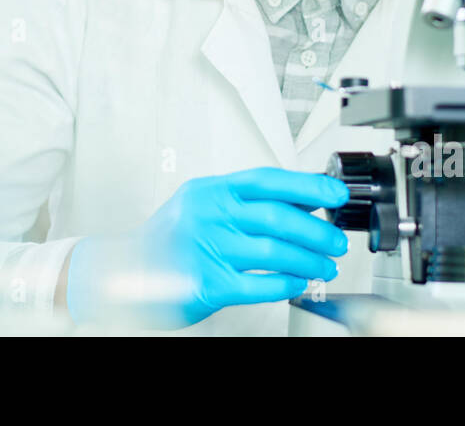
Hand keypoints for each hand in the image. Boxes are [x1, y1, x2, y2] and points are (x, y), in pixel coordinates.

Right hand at [65, 167, 348, 328]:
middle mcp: (209, 215)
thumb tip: (302, 198)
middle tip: (335, 241)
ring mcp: (207, 249)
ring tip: (325, 265)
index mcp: (212, 190)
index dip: (307, 185)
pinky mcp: (208, 283)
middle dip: (317, 231)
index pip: (267, 180)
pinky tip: (299, 283)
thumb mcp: (205, 205)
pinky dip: (287, 283)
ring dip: (310, 260)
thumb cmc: (171, 238)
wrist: (128, 270)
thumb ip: (246, 201)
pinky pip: (260, 284)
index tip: (335, 193)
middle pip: (277, 217)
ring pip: (274, 252)